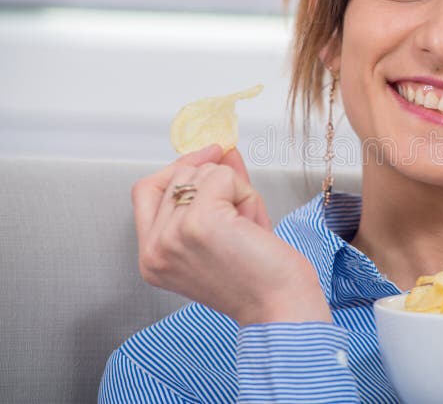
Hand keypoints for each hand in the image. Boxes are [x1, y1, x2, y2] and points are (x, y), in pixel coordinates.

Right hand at [131, 144, 331, 325]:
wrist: (281, 307)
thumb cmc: (261, 278)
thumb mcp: (229, 226)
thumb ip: (218, 187)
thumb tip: (222, 150)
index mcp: (152, 258)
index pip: (145, 191)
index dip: (177, 167)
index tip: (208, 155)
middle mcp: (154, 249)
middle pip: (176, 176)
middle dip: (217, 184)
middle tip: (241, 217)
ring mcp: (172, 235)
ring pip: (201, 173)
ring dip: (235, 190)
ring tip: (246, 228)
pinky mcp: (198, 223)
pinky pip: (221, 176)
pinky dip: (244, 192)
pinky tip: (251, 223)